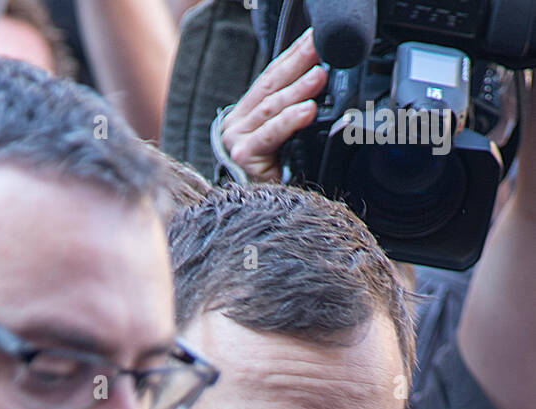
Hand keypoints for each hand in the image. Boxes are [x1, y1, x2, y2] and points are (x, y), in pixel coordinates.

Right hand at [220, 28, 327, 182]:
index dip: (292, 56)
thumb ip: (291, 117)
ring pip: (273, 106)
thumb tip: (319, 88)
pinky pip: (272, 133)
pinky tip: (309, 110)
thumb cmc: (270, 182)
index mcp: (247, 116)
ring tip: (320, 76)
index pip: (271, 77)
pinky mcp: (243, 156)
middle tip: (321, 48)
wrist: (251, 218)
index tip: (313, 38)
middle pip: (272, 85)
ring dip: (299, 89)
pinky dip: (291, 120)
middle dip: (298, 63)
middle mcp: (238, 124)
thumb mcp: (282, 144)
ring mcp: (238, 138)